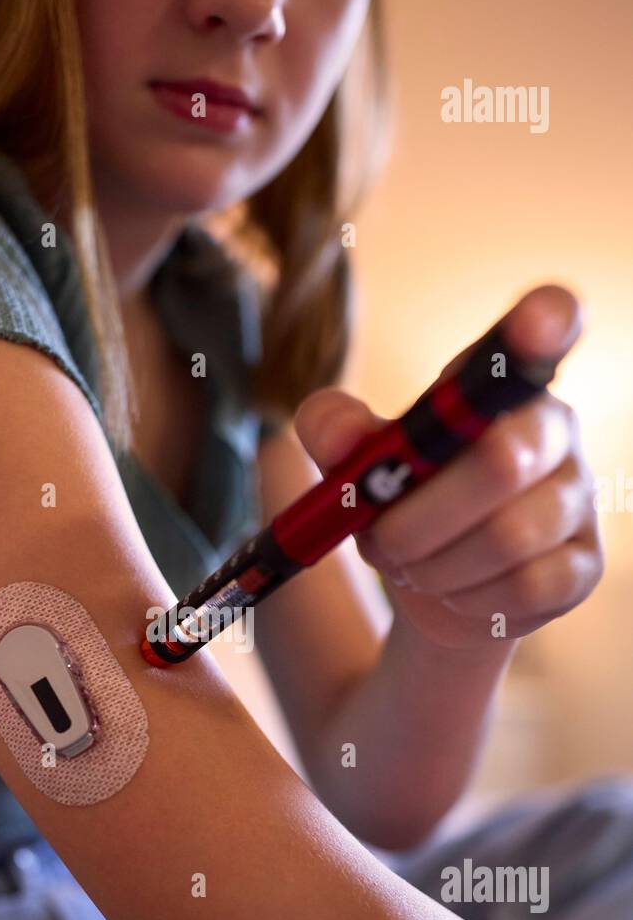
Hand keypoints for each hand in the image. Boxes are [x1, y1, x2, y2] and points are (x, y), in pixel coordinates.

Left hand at [293, 286, 603, 651]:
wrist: (434, 586)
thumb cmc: (404, 503)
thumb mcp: (359, 462)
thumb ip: (336, 432)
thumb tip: (336, 437)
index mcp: (497, 384)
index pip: (548, 325)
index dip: (547, 320)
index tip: (535, 321)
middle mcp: (554, 428)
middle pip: (503, 461)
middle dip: (418, 518)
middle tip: (384, 539)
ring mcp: (578, 497)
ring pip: (509, 537)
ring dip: (435, 566)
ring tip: (411, 566)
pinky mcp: (583, 565)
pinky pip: (527, 587)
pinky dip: (468, 598)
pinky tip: (453, 591)